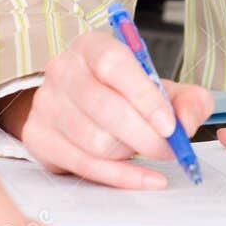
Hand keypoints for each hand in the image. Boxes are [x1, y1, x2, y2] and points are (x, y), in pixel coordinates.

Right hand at [0, 29, 215, 189]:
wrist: (76, 105)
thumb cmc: (124, 94)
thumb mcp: (161, 88)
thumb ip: (187, 100)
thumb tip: (186, 123)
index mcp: (91, 46)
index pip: (114, 65)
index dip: (144, 96)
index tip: (170, 125)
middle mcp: (62, 70)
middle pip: (105, 108)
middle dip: (146, 135)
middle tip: (170, 149)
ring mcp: (46, 104)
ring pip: (95, 141)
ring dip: (130, 153)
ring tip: (144, 150)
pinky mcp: (38, 136)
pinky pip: (84, 165)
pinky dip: (121, 177)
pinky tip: (145, 178)